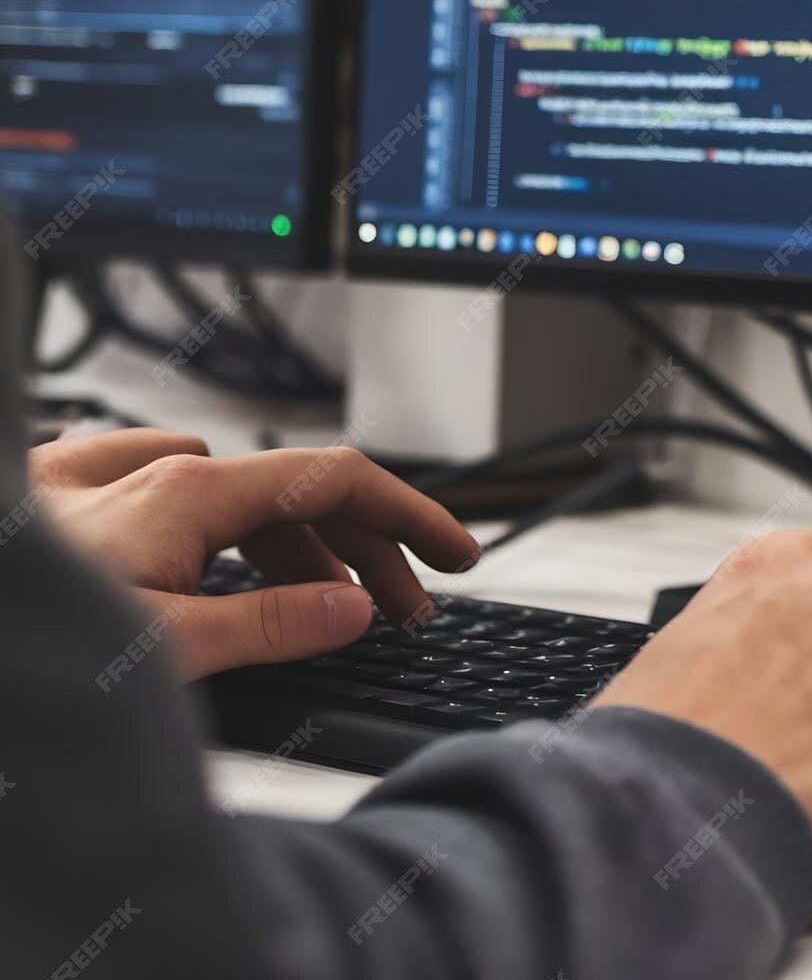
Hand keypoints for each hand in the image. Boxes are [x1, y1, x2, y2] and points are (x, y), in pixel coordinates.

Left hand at [29, 429, 479, 678]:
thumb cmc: (33, 643)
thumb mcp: (166, 654)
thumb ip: (270, 625)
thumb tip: (352, 608)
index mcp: (186, 492)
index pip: (336, 478)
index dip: (411, 514)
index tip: (459, 554)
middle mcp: (147, 467)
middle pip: (290, 486)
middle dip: (360, 545)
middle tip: (401, 610)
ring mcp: (101, 474)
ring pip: (226, 484)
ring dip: (285, 536)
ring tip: (317, 599)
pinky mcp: (60, 493)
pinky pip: (156, 476)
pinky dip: (203, 512)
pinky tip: (200, 548)